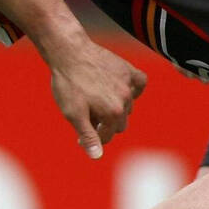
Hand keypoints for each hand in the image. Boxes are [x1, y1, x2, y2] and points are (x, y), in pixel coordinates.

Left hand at [48, 39, 147, 158]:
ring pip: (128, 106)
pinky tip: (123, 91)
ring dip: (115, 108)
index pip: (107, 136)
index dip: (92, 138)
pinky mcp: (128, 70)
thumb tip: (97, 156)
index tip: (80, 135)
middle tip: (87, 117)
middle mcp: (125, 100)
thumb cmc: (68, 84)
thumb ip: (88, 136)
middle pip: (120, 123)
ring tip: (96, 101)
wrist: (69, 52)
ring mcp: (128, 84)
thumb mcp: (73, 114)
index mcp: (113, 114)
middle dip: (105, 124)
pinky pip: (140, 83)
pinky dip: (134, 90)